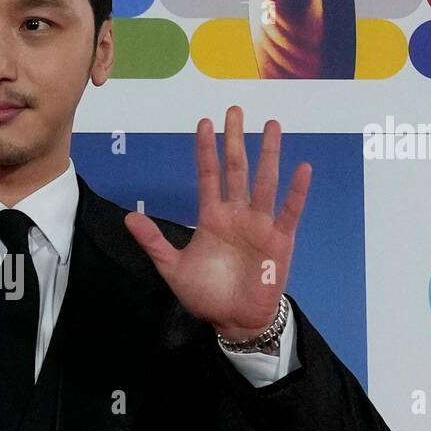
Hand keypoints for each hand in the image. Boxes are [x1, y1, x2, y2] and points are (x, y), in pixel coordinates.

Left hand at [124, 105, 309, 339]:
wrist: (235, 320)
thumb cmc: (206, 294)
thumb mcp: (173, 268)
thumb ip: (154, 242)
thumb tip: (129, 216)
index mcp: (212, 217)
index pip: (208, 175)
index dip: (206, 150)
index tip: (204, 123)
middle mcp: (237, 214)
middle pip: (237, 169)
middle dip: (235, 140)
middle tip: (236, 110)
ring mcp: (260, 224)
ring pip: (265, 182)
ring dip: (269, 154)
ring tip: (272, 126)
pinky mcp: (280, 240)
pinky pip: (289, 211)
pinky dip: (296, 191)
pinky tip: (301, 168)